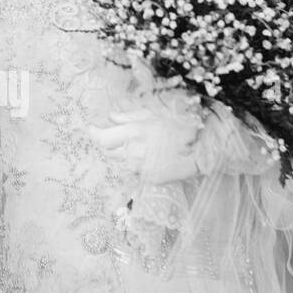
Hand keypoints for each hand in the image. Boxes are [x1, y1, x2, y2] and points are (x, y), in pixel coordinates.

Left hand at [87, 91, 204, 184]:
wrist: (201, 149)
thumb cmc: (179, 126)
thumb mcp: (154, 114)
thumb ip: (129, 116)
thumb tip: (110, 116)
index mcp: (134, 133)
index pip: (102, 138)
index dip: (94, 133)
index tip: (91, 128)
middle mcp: (133, 152)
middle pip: (107, 152)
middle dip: (107, 143)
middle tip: (112, 134)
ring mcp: (140, 168)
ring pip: (118, 162)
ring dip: (119, 153)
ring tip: (132, 144)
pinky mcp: (147, 178)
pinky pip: (131, 170)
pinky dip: (132, 162)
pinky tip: (143, 154)